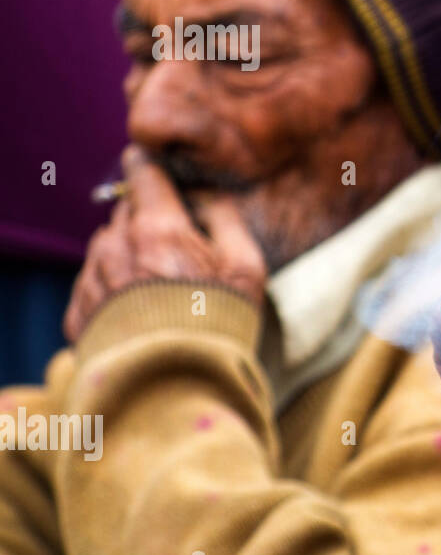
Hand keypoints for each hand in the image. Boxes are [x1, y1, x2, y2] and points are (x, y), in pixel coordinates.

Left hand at [64, 146, 265, 341]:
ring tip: (158, 284)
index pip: (144, 174)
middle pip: (126, 211)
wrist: (179, 388)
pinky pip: (91, 282)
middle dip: (147, 217)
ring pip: (106, 244)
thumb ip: (225, 216)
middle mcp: (116, 248)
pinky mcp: (79, 314)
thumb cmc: (221, 322)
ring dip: (127, 251)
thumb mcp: (247, 265)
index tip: (156, 168)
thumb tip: (204, 190)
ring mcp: (93, 281)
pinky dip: (110, 285)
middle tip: (175, 242)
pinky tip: (138, 308)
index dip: (151, 166)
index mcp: (158, 229)